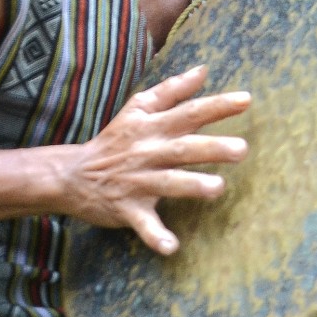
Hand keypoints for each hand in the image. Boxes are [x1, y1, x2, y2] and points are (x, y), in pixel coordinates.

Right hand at [55, 65, 248, 254]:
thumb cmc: (115, 140)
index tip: (247, 100)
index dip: (217, 106)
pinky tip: (172, 247)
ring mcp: (137, 182)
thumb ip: (172, 90)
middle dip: (212, 148)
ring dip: (191, 186)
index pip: (189, 112)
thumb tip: (203, 69)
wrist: (70, 175)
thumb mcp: (138, 109)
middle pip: (183, 148)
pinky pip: (143, 224)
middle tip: (242, 150)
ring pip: (167, 184)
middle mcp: (148, 152)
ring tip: (217, 189)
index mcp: (152, 127)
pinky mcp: (127, 209)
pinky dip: (156, 236)